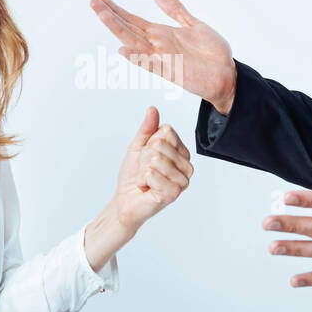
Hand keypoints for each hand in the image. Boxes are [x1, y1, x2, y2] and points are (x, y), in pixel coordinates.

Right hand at [90, 0, 237, 112]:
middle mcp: (158, 46)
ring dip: (117, 29)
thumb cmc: (211, 54)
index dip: (117, 10)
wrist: (227, 75)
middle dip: (111, 15)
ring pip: (134, 42)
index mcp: (162, 34)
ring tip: (102, 15)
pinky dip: (137, 57)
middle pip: (128, 28)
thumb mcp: (193, 24)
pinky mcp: (171, 71)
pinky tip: (122, 49)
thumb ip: (175, 10)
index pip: (134, 20)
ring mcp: (162, 58)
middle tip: (93, 2)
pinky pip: (150, 64)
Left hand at [112, 106, 193, 231]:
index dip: (149, 142)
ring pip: (155, 159)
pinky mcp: (174, 192)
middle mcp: (186, 166)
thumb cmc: (133, 176)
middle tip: (145, 171)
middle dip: (144, 158)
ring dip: (142, 170)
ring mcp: (182, 180)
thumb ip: (147, 128)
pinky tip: (147, 188)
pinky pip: (151, 173)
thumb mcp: (138, 146)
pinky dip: (142, 180)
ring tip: (146, 180)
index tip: (147, 157)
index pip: (167, 131)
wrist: (125, 201)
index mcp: (181, 152)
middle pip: (160, 145)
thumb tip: (153, 110)